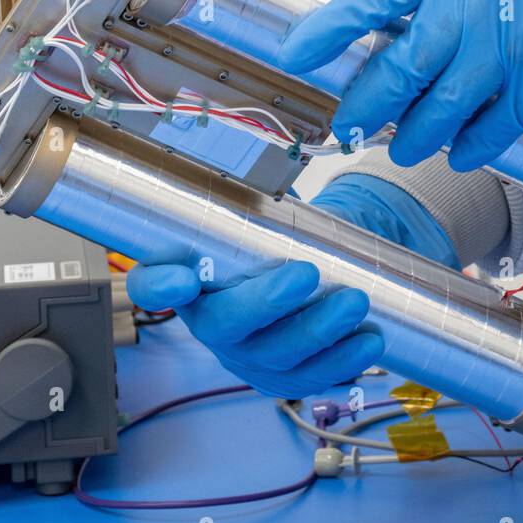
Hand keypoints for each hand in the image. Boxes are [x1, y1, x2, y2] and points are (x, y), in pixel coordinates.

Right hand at [125, 176, 453, 397]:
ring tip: (356, 303)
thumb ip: (243, 191)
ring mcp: (248, 356)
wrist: (296, 271)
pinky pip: (312, 379)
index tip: (181, 278)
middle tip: (306, 273)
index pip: (152, 283)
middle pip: (226, 325)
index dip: (159, 285)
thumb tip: (260, 144)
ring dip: (319, 332)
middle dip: (268, 303)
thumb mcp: (247, 209)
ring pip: (276, 357)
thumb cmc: (265, 238)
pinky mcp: (285, 377)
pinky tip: (370, 341)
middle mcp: (211, 322)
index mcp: (187, 277)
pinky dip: (344, 362)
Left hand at [277, 0, 522, 170]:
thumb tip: (396, 40)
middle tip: (347, 127)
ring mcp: (510, 36)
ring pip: (440, 105)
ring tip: (404, 147)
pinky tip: (460, 153)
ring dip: (415, 135)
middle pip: (400, 64)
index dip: (330, 27)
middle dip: (366, 104)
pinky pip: (491, 126)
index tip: (295, 53)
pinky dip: (472, 146)